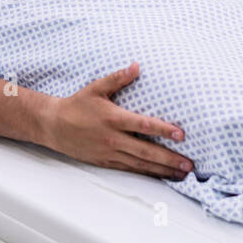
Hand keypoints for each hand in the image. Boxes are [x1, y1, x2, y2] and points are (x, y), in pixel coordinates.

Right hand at [43, 63, 193, 179]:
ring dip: (162, 170)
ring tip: (181, 174)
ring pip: (140, 164)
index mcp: (112, 118)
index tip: (181, 135)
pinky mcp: (105, 162)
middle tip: (189, 164)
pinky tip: (160, 175)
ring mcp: (109, 152)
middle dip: (169, 159)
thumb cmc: (77, 105)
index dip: (163, 130)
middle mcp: (112, 138)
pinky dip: (147, 173)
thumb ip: (118, 78)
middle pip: (145, 151)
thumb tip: (137, 66)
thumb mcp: (96, 88)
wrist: (54, 126)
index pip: (143, 125)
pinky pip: (130, 169)